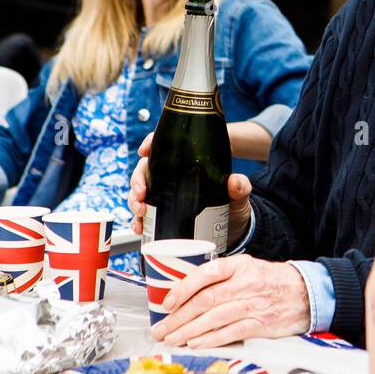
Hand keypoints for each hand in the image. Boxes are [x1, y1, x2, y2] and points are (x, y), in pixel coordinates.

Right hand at [128, 132, 253, 244]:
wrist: (231, 229)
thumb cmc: (233, 205)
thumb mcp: (239, 195)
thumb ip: (240, 187)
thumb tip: (235, 181)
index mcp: (188, 163)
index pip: (165, 145)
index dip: (150, 143)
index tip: (144, 150)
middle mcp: (173, 176)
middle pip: (146, 169)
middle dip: (137, 180)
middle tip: (142, 193)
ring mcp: (165, 194)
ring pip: (140, 191)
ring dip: (134, 200)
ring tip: (141, 211)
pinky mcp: (163, 213)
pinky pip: (144, 214)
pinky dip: (138, 220)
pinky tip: (140, 227)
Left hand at [151, 255, 310, 347]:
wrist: (305, 294)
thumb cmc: (271, 282)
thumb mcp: (248, 269)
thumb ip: (221, 278)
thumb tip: (186, 292)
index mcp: (239, 266)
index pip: (206, 274)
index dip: (184, 288)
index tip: (167, 302)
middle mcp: (245, 284)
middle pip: (205, 300)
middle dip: (178, 317)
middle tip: (162, 328)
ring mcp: (253, 305)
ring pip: (214, 318)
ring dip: (189, 331)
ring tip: (173, 338)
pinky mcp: (260, 324)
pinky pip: (230, 332)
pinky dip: (210, 339)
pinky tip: (196, 343)